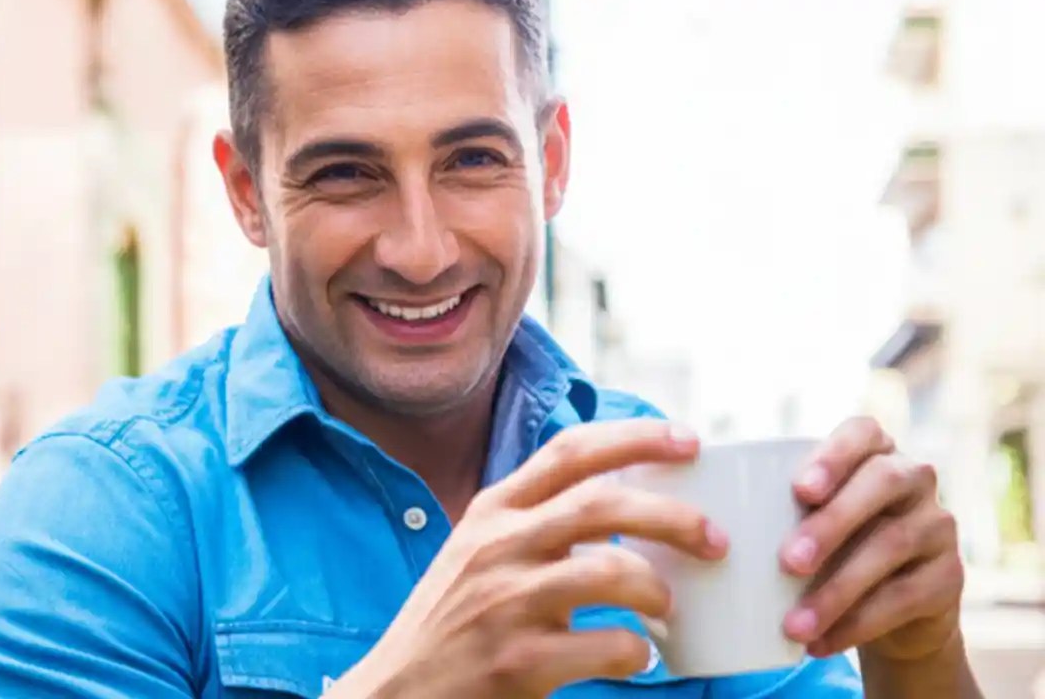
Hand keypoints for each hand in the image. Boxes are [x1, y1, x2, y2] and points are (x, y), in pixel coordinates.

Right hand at [328, 420, 729, 698]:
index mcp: (492, 511)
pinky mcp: (519, 661)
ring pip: (612, 572)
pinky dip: (636, 652)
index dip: (635, 438)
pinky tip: (634, 657)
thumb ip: (534, 525)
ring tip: (667, 609)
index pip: (569, 452)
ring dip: (657, 591)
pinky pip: (608, 646)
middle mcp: (497, 546)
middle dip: (673, 516)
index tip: (687, 440)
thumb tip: (625, 513)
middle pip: (603, 504)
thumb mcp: (477, 553)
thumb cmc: (450, 623)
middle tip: (714, 538)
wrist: (397, 693)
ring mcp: (506, 603)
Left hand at [781, 417, 963, 661]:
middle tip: (788, 562)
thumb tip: (702, 513)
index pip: (863, 432)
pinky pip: (904, 598)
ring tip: (793, 624)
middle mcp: (914, 478)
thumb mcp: (806, 518)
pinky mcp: (949, 576)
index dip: (835, 455)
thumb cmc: (830, 545)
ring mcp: (937, 525)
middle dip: (832, 523)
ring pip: (892, 545)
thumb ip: (774, 506)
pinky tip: (819, 642)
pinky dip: (856, 623)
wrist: (890, 609)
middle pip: (881, 484)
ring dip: (837, 589)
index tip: (800, 489)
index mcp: (874, 452)